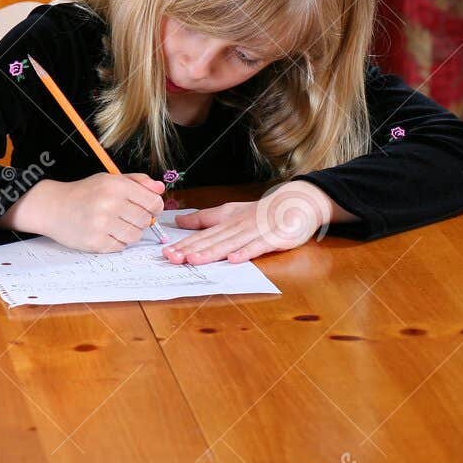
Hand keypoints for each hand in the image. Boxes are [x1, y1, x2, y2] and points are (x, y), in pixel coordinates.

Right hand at [4, 172, 166, 252]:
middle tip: (125, 216)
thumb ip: (137, 182)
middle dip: (140, 220)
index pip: (154, 202)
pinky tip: (105, 233)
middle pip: (146, 221)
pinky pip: (121, 247)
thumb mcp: (109, 179)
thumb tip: (161, 189)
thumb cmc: (83, 193)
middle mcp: (110, 204)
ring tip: (114, 225)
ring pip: (136, 236)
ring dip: (129, 232)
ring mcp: (102, 225)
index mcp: (116, 186)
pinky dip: (116, 242)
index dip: (154, 207)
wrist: (52, 207)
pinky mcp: (96, 242)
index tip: (147, 208)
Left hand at [163, 181, 337, 264]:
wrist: (296, 202)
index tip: (166, 252)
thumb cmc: (261, 211)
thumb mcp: (230, 212)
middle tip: (171, 258)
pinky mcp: (275, 238)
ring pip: (231, 244)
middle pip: (212, 240)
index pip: (202, 235)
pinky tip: (235, 259)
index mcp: (227, 223)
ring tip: (194, 260)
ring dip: (212, 252)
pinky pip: (259, 246)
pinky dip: (247, 252)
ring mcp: (256, 232)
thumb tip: (179, 222)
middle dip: (191, 250)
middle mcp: (238, 227)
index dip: (184, 244)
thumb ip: (204, 218)